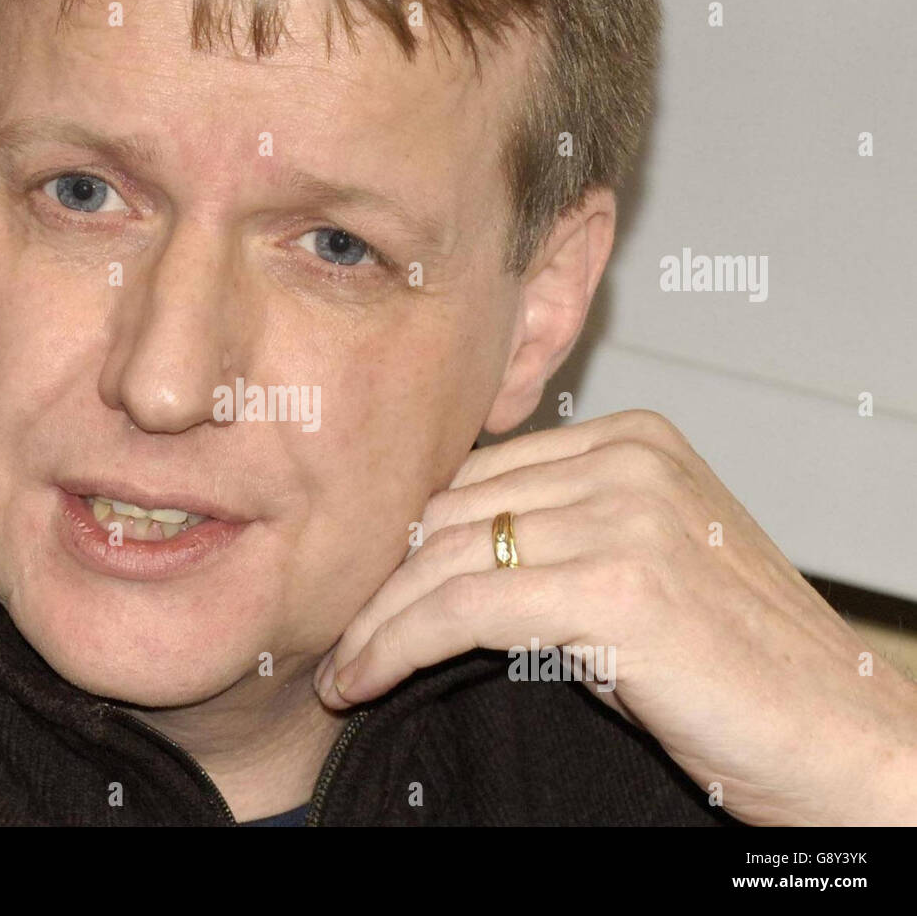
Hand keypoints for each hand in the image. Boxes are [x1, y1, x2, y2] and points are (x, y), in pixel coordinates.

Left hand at [314, 409, 916, 823]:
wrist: (837, 733)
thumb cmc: (736, 664)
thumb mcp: (636, 567)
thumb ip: (552, 534)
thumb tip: (431, 550)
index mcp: (632, 440)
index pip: (474, 477)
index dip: (405, 538)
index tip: (362, 587)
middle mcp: (626, 461)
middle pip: (449, 511)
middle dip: (381, 579)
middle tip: (336, 632)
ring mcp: (625, 515)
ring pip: (444, 559)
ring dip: (376, 622)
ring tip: (342, 668)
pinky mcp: (616, 585)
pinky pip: (461, 608)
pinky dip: (397, 646)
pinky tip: (365, 679)